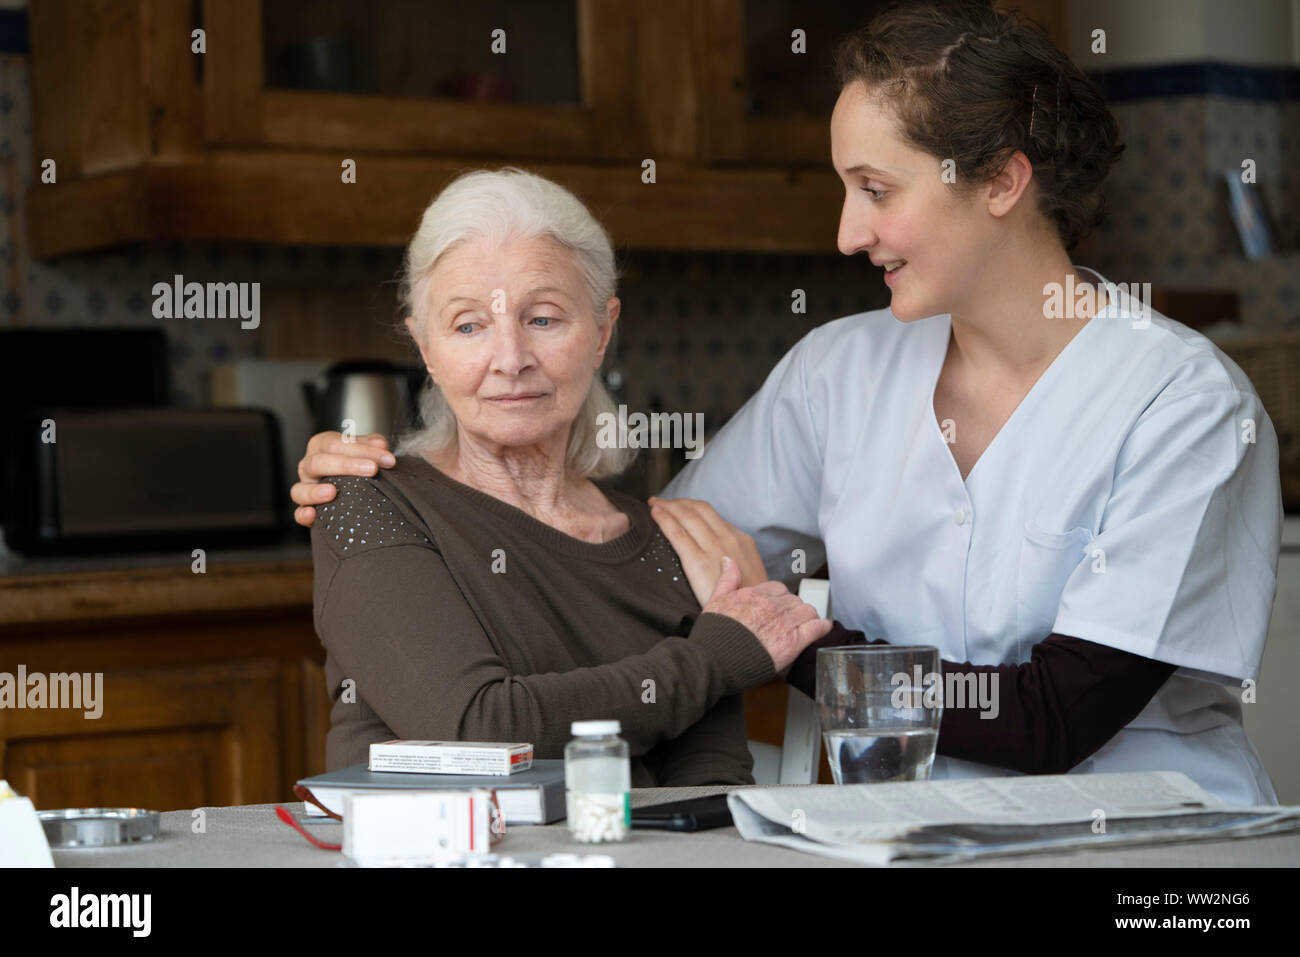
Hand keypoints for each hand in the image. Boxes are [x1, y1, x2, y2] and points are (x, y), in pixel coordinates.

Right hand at [290, 431, 395, 526]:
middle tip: (372, 470)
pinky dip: (304, 514)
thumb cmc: (357, 464)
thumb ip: (372, 445)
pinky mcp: (304, 511)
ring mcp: (304, 489)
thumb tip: (380, 445)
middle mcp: (309, 466)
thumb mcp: (366, 450)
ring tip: (333, 492)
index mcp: (322, 446)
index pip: (336, 444)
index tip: (387, 459)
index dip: (362, 450)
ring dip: (316, 491)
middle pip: (318, 462)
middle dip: (347, 465)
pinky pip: (298, 514)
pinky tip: (313, 515)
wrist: (354, 491)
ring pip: (300, 489)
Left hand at [648, 496, 766, 605]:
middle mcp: (728, 538)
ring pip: (687, 516)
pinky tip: (654, 514)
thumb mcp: (750, 575)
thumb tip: (721, 557)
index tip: (680, 508)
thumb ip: (734, 560)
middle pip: (699, 509)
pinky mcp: (697, 561)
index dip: (693, 508)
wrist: (749, 618)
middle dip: (679, 502)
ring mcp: (713, 548)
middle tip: (663, 501)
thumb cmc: (747, 601)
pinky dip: (664, 519)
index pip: (713, 516)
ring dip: (668, 505)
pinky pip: (677, 533)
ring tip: (654, 503)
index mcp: (741, 540)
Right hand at [703, 557, 831, 673]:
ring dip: (808, 616)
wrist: (715, 660)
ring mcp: (784, 623)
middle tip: (790, 619)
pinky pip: (817, 628)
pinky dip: (823, 627)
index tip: (777, 607)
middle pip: (794, 600)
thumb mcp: (714, 601)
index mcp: (754, 594)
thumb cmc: (713, 635)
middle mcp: (771, 606)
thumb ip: (727, 580)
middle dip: (793, 609)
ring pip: (807, 610)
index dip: (779, 598)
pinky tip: (823, 628)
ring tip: (806, 624)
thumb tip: (728, 560)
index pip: (777, 589)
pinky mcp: (794, 642)